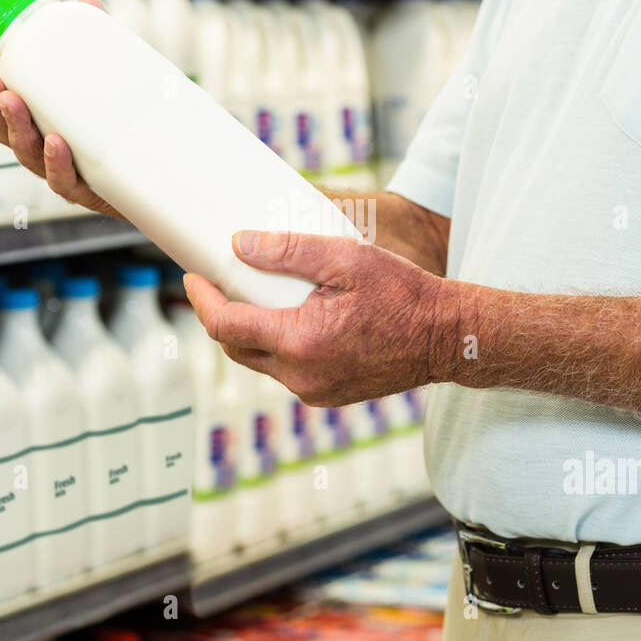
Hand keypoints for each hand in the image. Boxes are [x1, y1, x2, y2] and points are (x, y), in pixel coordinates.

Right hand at [0, 0, 121, 217]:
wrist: (173, 176)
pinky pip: (70, 184)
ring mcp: (72, 178)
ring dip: (23, 134)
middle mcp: (52, 158)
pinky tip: (57, 144)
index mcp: (46, 131)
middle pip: (14, 140)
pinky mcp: (95, 195)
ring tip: (19, 106)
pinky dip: (58, 165)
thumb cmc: (130, 127)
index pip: (8, 118)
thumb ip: (98, 44)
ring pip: (34, 162)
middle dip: (1, 113)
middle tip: (1, 88)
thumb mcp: (114, 82)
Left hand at [183, 230, 459, 405]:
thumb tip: (240, 244)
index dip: (202, 300)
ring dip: (251, 332)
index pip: (226, 325)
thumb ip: (289, 251)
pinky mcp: (328, 395)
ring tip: (254, 296)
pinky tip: (289, 319)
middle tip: (218, 282)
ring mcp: (315, 390)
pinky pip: (286, 371)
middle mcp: (301, 375)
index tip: (193, 276)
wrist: (446, 337)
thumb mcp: (347, 258)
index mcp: (300, 341)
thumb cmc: (403, 293)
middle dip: (221, 315)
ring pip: (260, 361)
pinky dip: (278, 345)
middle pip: (236, 348)